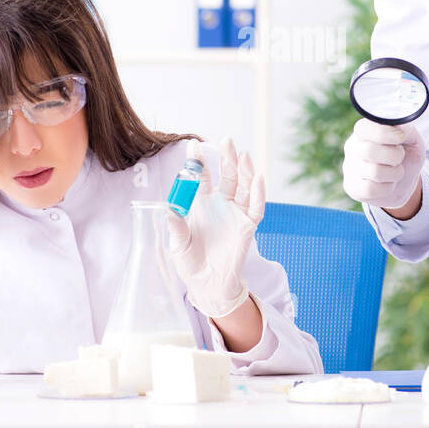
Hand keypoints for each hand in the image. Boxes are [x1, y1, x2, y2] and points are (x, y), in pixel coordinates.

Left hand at [165, 138, 265, 317]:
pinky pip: (256, 208)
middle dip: (227, 158)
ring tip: (243, 155)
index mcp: (201, 205)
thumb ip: (176, 225)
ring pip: (244, 187)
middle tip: (226, 140)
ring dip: (245, 171)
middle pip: (227, 176)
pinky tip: (258, 179)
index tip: (194, 145)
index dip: (199, 162)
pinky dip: (258, 193)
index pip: (202, 177)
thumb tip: (169, 207)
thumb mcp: (178, 244)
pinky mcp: (247, 227)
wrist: (206, 286)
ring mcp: (235, 214)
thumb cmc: (190, 263)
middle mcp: (220, 205)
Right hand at [342, 117, 424, 210]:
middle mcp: (353, 147)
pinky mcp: (351, 187)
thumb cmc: (406, 155)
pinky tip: (388, 184)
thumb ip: (405, 129)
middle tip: (400, 157)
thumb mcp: (411, 139)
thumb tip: (398, 128)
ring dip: (395, 173)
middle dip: (395, 156)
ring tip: (396, 171)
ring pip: (374, 172)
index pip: (364, 128)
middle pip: (370, 151)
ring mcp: (350, 168)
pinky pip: (370, 190)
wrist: (404, 183)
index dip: (386, 133)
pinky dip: (387, 188)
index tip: (401, 137)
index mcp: (364, 130)